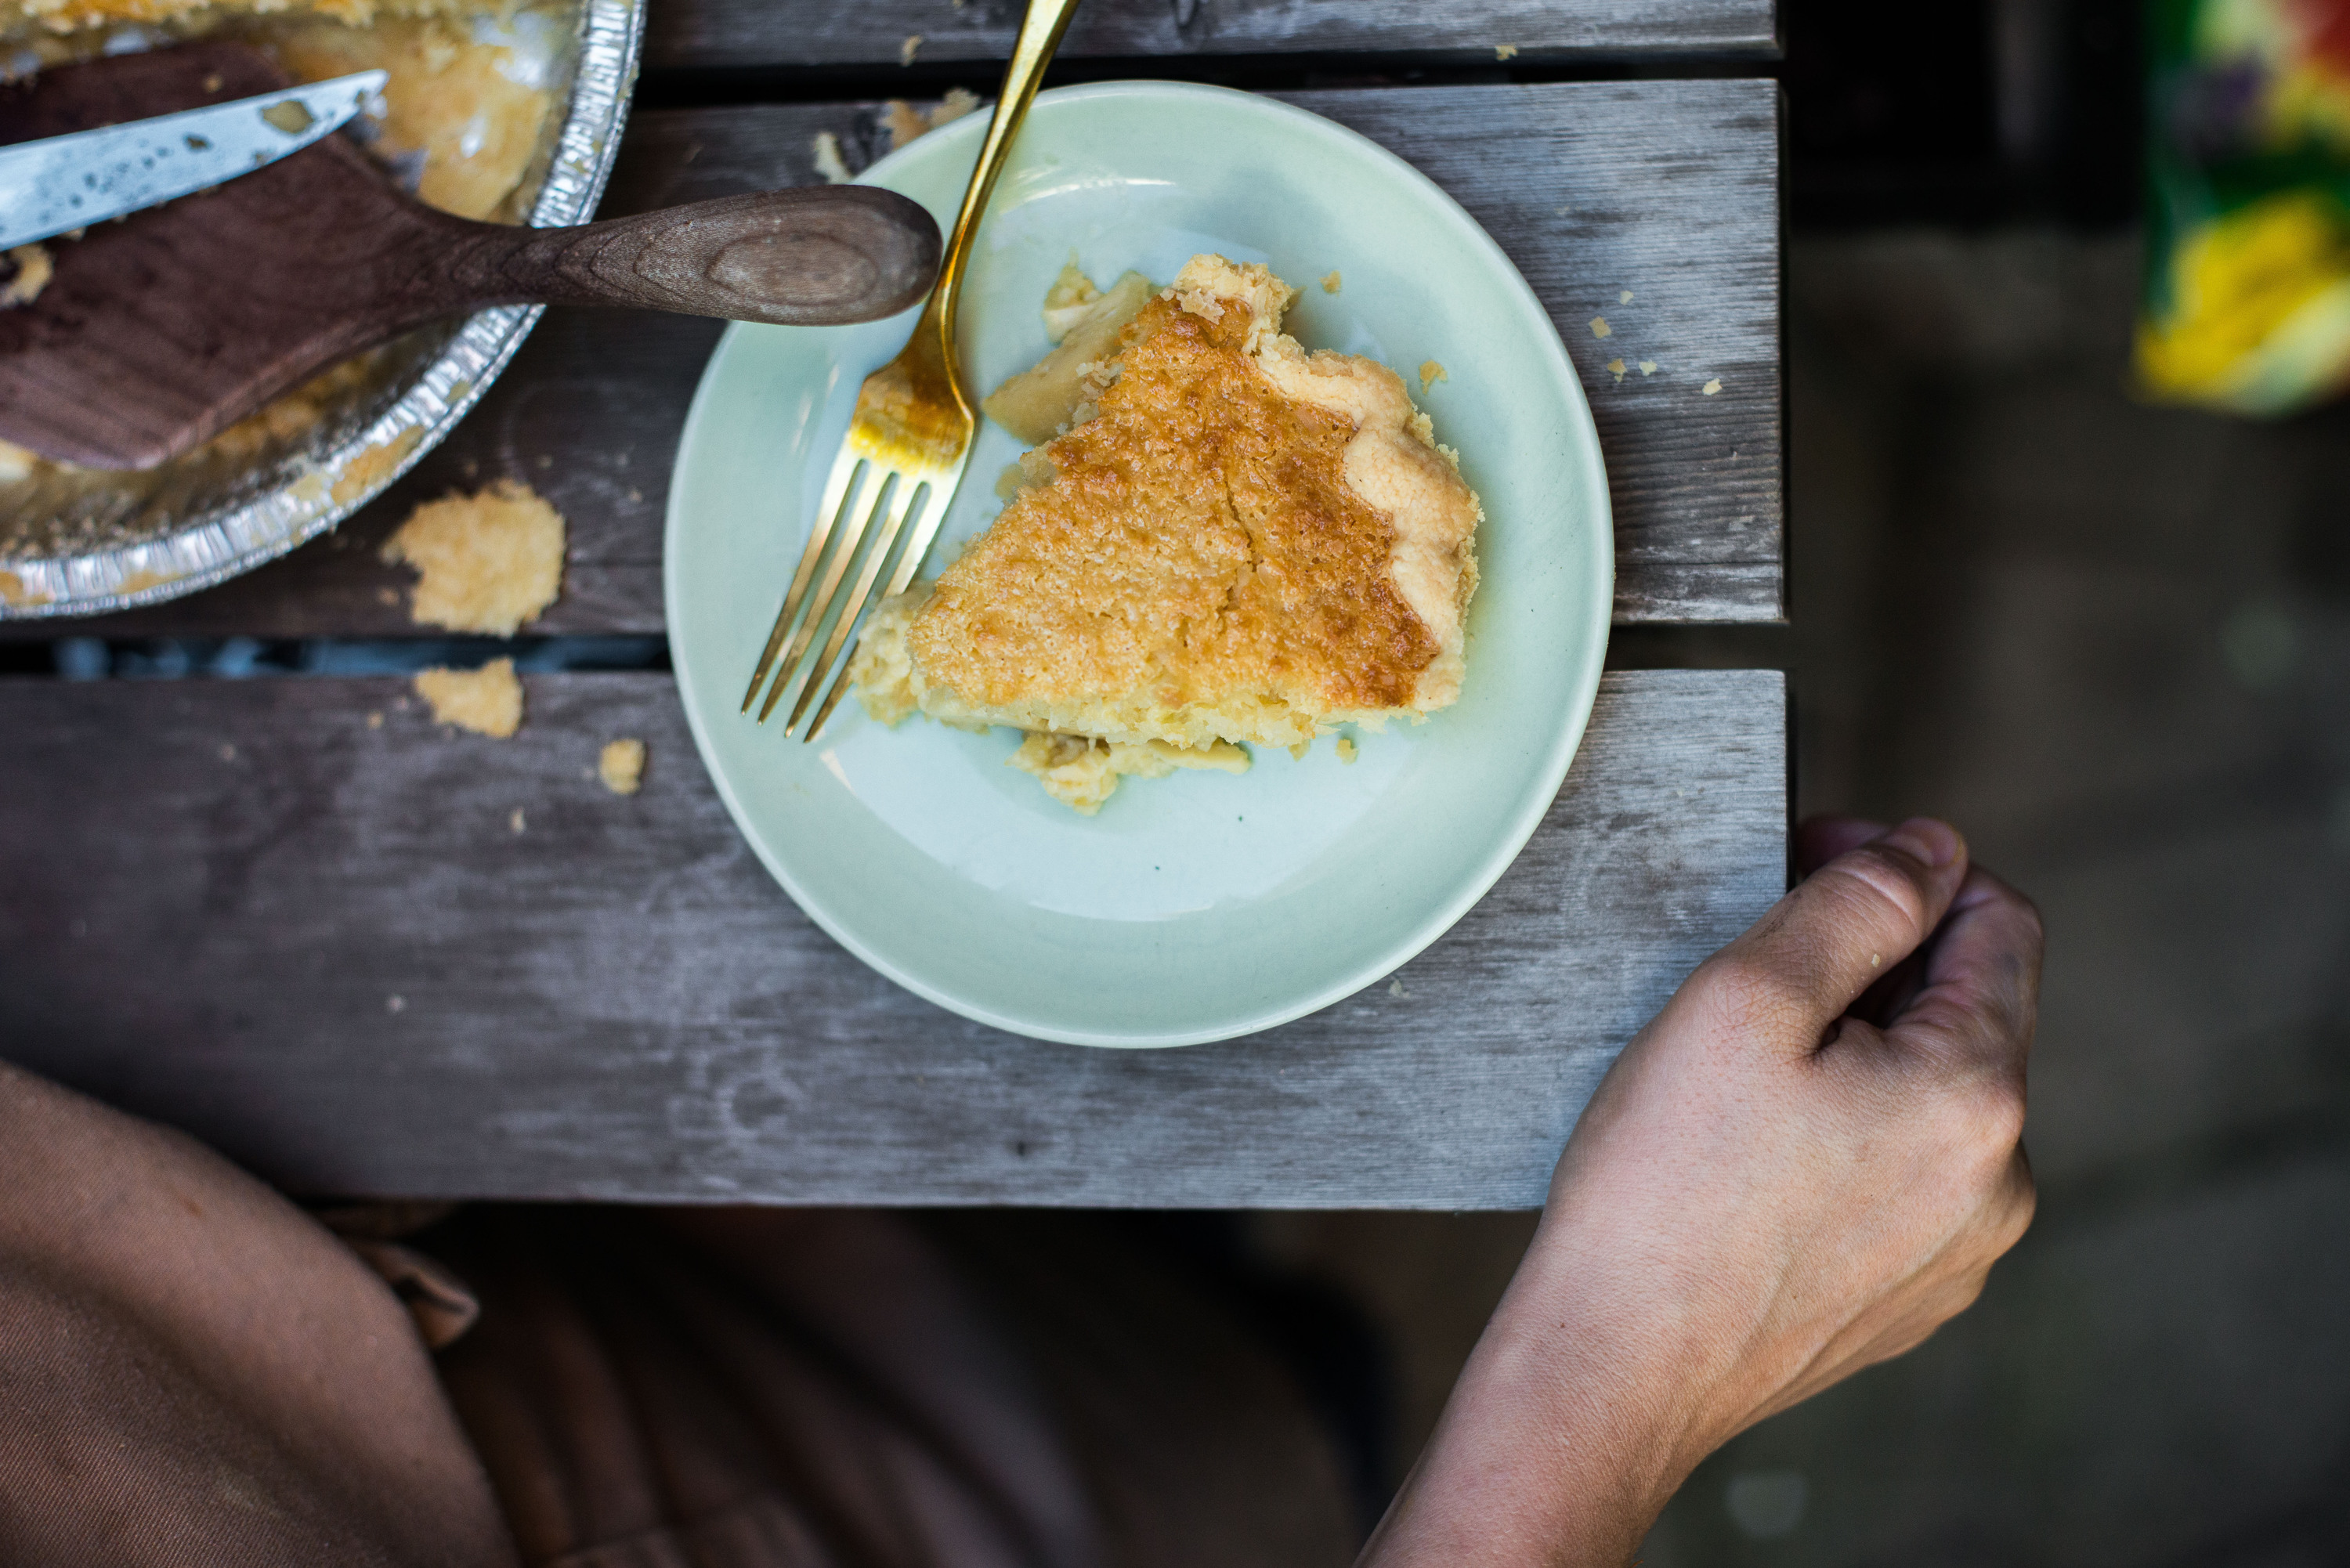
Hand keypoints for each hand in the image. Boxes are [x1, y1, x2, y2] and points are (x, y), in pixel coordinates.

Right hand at [1359, 817, 2041, 1566]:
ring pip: (1933, 1095)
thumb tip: (1933, 849)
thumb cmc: (1662, 1189)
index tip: (1817, 856)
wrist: (1613, 1368)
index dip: (1909, 866)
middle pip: (1969, 1009)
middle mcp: (2001, 1183)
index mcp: (1976, 1097)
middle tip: (1757, 949)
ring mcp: (1960, 1252)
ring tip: (1745, 1061)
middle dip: (1878, 956)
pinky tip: (1756, 1146)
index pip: (2001, 922)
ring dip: (1861, 1046)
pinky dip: (1848, 1132)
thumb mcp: (1745, 1000)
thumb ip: (1855, 905)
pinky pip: (1905, 1175)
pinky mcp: (1910, 1298)